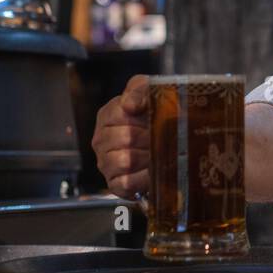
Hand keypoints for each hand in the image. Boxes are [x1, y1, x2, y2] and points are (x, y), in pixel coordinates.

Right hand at [92, 74, 150, 197]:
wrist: (171, 141)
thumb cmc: (155, 117)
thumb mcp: (150, 91)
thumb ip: (139, 89)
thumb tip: (130, 104)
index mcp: (107, 116)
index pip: (119, 114)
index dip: (141, 117)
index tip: (153, 118)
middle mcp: (102, 140)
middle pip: (124, 138)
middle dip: (148, 138)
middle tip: (160, 137)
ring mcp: (106, 163)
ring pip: (124, 161)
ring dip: (147, 157)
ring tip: (158, 153)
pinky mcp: (115, 184)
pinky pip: (126, 183)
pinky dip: (143, 178)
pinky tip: (153, 171)